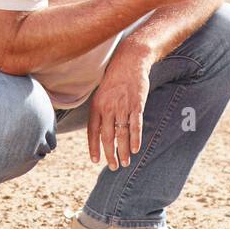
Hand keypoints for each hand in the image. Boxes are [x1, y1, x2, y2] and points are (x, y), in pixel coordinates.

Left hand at [88, 45, 152, 169]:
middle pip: (107, 137)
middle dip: (110, 154)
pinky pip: (135, 125)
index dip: (93, 147)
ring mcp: (123, 107)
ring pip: (121, 134)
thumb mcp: (101, 93)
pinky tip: (135, 149)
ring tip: (125, 163)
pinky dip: (135, 139)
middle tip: (113, 167)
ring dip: (122, 151)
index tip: (95, 160)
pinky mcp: (137, 105)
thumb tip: (99, 130)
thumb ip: (100, 111)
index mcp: (96, 106)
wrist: (130, 61)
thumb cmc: (115, 78)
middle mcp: (108, 108)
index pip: (92, 131)